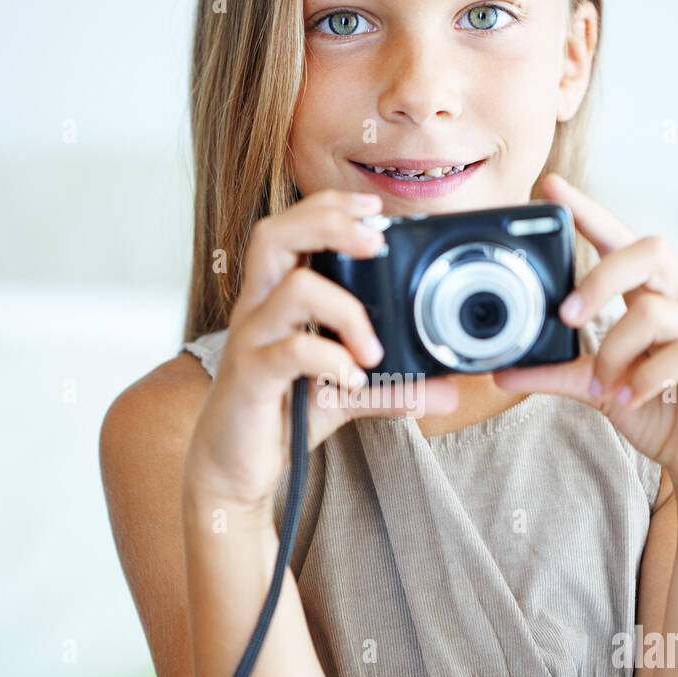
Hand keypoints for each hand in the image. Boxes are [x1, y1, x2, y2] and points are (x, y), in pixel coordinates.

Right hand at [183, 188, 457, 510]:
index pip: (292, 227)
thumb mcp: (343, 396)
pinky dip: (332, 360)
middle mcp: (257, 309)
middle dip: (329, 223)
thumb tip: (447, 391)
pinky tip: (352, 381)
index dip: (330, 206)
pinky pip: (292, 350)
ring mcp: (250, 341)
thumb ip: (392, 386)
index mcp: (274, 299)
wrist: (230, 470)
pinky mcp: (250, 377)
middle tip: (375, 243)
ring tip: (373, 348)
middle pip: (275, 233)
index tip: (375, 210)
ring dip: (347, 309)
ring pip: (293, 289)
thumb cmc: (279, 418)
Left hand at [492, 173, 677, 504]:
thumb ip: (558, 372)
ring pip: (653, 312)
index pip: (618, 239)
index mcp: (649, 295)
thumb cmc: (660, 404)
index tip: (551, 188)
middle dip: (600, 278)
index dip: (588, 211)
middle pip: (649, 251)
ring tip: (603, 385)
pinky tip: (629, 397)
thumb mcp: (598, 387)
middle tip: (566, 317)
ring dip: (613, 352)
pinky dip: (644, 378)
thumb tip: (503, 371)